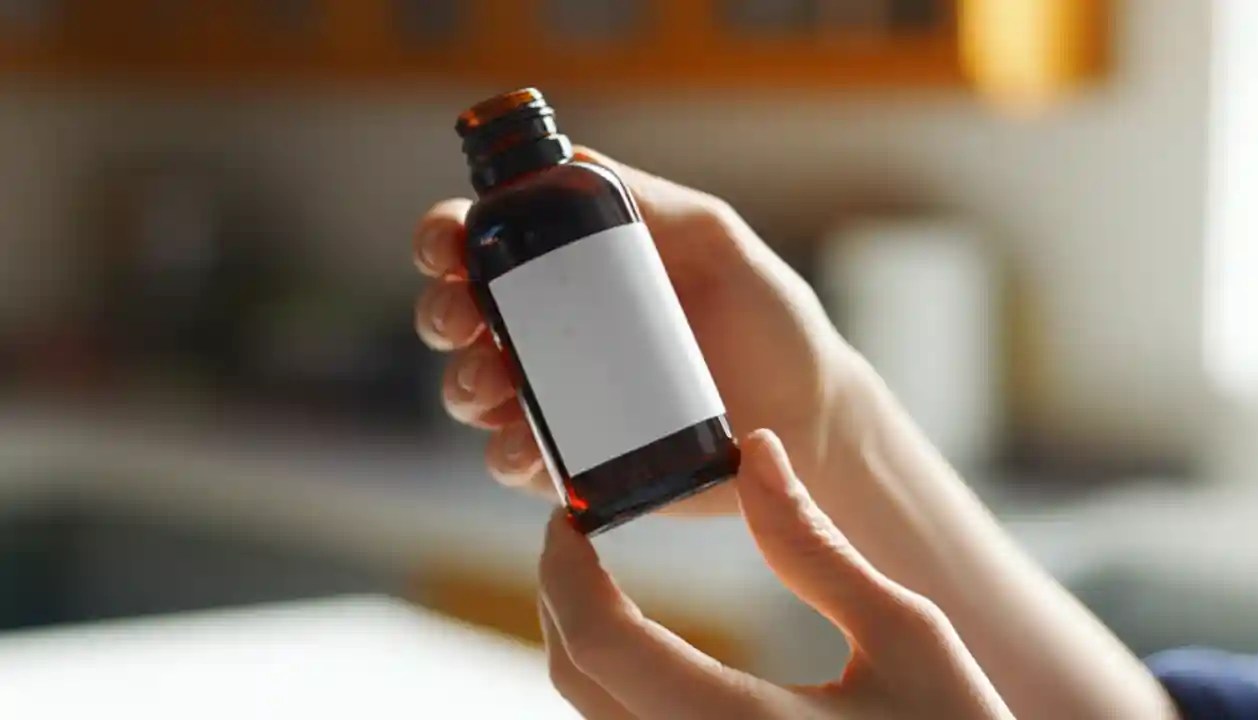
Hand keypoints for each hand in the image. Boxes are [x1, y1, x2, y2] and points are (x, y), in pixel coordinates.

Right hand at [414, 147, 859, 512]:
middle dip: (442, 314)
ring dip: (465, 384)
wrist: (810, 420)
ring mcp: (559, 399)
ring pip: (473, 391)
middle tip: (464, 319)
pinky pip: (515, 460)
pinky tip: (531, 447)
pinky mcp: (576, 463)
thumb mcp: (717, 241)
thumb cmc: (770, 322)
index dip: (446, 238)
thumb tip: (569, 163)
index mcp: (576, 269)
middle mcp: (553, 331)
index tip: (447, 245)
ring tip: (497, 383)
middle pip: (459, 318)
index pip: (487, 242)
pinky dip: (508, 453)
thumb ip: (650, 202)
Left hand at [537, 430, 1012, 719]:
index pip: (602, 645)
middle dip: (561, 598)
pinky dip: (616, 682)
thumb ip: (815, 546)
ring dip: (585, 640)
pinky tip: (645, 643)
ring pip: (595, 716)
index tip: (572, 515)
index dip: (565, 570)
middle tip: (581, 532)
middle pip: (577, 682)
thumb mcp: (909, 637)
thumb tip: (756, 451)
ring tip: (605, 575)